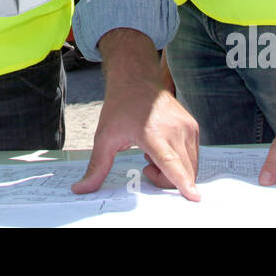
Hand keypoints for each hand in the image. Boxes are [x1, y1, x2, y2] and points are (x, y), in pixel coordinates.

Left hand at [73, 29, 199, 200]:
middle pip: (183, 172)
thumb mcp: (104, 138)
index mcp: (152, 133)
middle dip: (166, 181)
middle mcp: (175, 130)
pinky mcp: (193, 127)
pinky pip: (193, 156)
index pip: (171, 163)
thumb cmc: (120, 105)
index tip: (194, 198)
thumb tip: (81, 189)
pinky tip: (161, 147)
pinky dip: (180, 161)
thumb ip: (97, 168)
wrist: (136, 78)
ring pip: (190, 167)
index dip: (182, 182)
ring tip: (152, 154)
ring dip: (174, 172)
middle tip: (145, 165)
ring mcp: (188, 127)